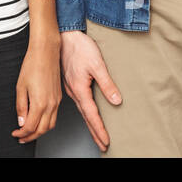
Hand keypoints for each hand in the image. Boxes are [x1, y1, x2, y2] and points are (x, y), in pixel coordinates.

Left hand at [12, 31, 61, 143]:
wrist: (46, 52)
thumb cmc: (32, 65)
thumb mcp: (20, 87)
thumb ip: (21, 107)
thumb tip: (21, 121)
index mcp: (40, 103)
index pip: (31, 127)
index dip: (22, 133)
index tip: (16, 133)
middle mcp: (51, 105)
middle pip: (42, 130)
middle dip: (31, 137)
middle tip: (21, 137)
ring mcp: (56, 101)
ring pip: (50, 125)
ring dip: (40, 131)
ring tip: (29, 132)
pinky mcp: (59, 97)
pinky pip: (54, 116)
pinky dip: (46, 123)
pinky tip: (38, 120)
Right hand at [61, 30, 120, 151]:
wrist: (65, 34)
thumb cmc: (80, 47)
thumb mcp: (97, 64)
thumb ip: (107, 84)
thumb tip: (117, 101)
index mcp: (79, 89)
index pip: (92, 115)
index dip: (99, 130)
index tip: (106, 142)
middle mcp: (73, 91)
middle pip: (85, 117)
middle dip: (94, 133)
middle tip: (102, 146)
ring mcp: (70, 87)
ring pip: (81, 110)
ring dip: (89, 124)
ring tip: (96, 135)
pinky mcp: (70, 82)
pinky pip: (78, 102)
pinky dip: (84, 113)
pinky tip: (87, 113)